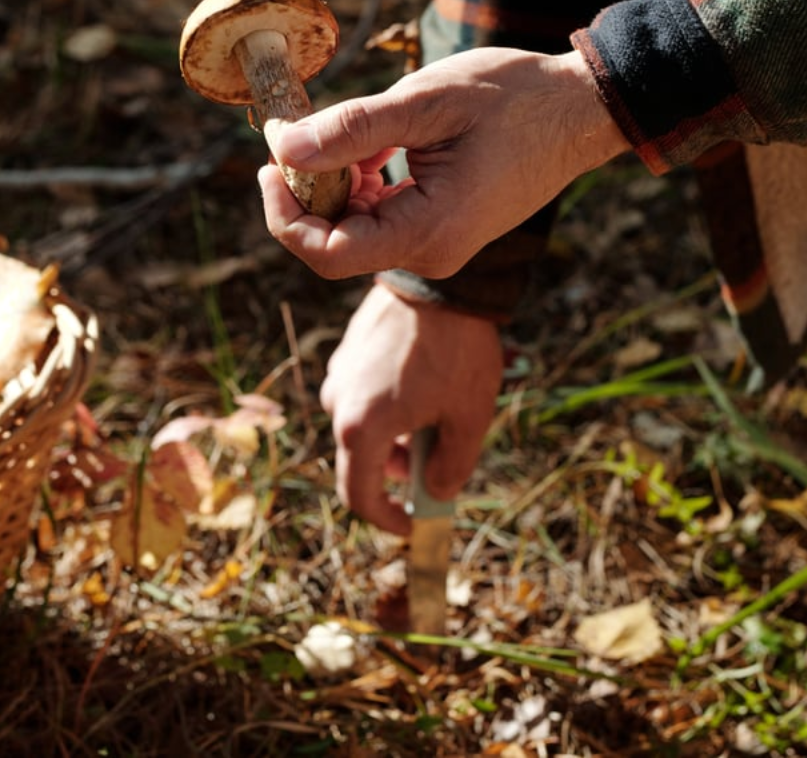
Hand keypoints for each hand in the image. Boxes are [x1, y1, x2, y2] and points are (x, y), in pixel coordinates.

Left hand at [260, 47, 628, 278]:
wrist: (581, 110)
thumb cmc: (514, 98)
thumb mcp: (426, 102)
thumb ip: (352, 129)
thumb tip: (283, 147)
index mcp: (430, 231)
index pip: (327, 253)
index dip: (285, 215)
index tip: (271, 162)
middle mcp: (432, 252)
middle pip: (335, 245)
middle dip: (306, 194)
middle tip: (296, 133)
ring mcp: (438, 245)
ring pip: (355, 231)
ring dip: (334, 185)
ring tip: (345, 130)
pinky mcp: (441, 229)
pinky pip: (381, 219)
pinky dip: (361, 185)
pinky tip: (372, 146)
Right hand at [320, 282, 503, 535]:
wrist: (439, 281)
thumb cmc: (457, 351)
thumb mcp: (469, 418)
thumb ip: (451, 468)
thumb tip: (435, 494)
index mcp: (361, 429)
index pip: (358, 497)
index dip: (385, 520)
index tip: (412, 525)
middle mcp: (338, 404)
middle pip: (361, 460)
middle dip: (397, 472)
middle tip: (437, 462)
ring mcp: (339, 375)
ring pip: (362, 426)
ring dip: (394, 437)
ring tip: (438, 416)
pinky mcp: (347, 353)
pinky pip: (362, 395)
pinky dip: (387, 407)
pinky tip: (424, 387)